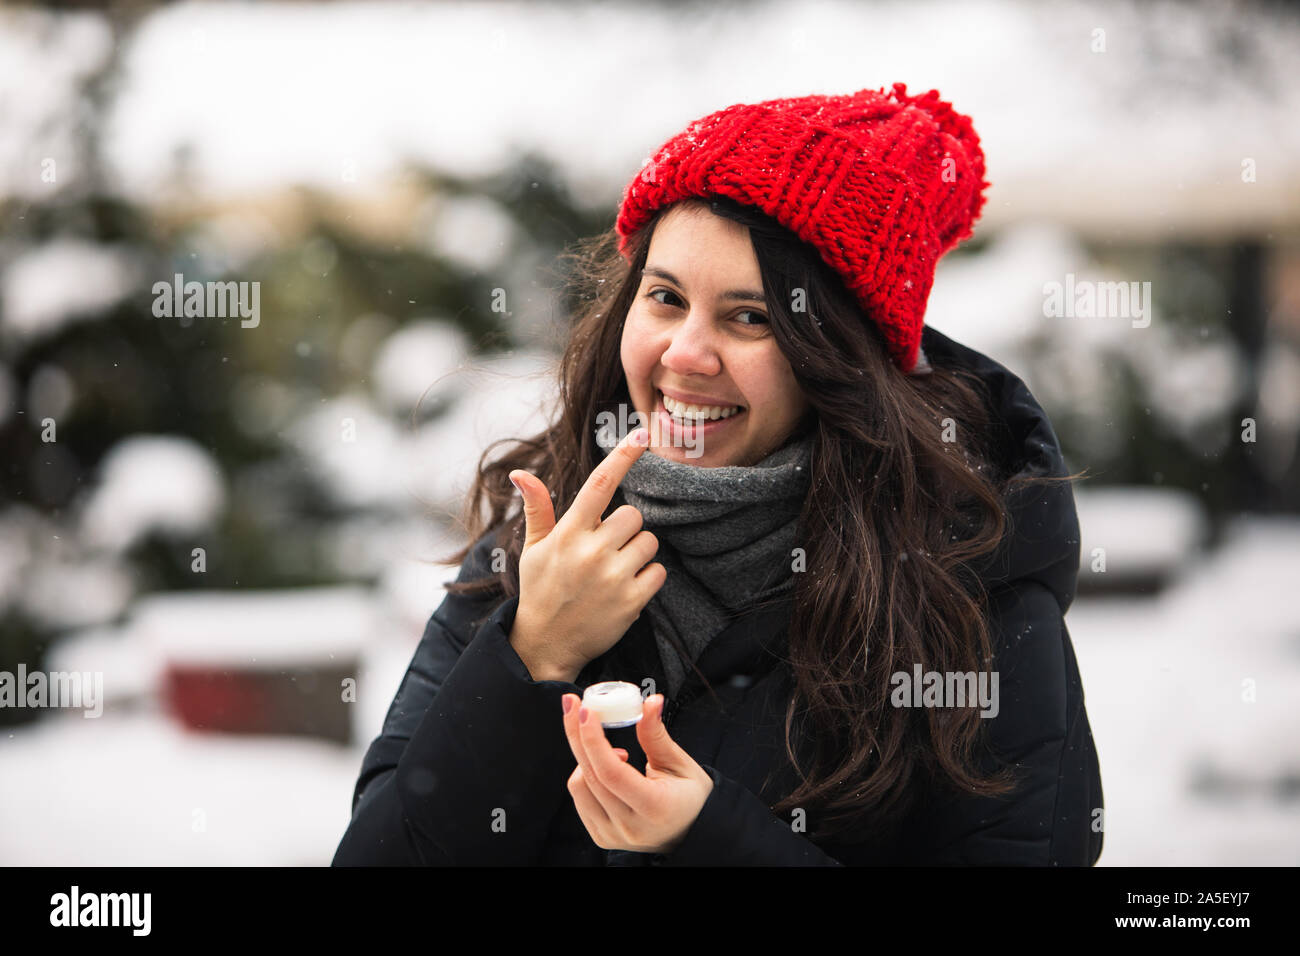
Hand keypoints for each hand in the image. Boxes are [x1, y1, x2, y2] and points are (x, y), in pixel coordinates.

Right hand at [508, 428, 666, 681]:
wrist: (546, 645)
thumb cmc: (541, 590)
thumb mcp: (534, 549)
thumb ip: (538, 509)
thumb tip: (521, 473)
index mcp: (567, 534)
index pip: (599, 485)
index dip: (623, 456)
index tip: (642, 435)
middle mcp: (591, 552)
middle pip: (634, 516)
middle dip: (625, 530)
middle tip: (605, 550)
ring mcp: (612, 577)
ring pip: (649, 542)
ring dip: (638, 553)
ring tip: (614, 571)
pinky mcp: (631, 601)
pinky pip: (658, 572)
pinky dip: (647, 578)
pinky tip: (625, 589)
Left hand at [561, 692, 713, 854]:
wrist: (692, 831)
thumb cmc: (692, 796)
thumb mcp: (680, 763)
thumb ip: (657, 734)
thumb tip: (651, 702)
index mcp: (656, 807)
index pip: (612, 772)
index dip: (593, 739)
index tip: (586, 710)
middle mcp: (630, 827)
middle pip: (590, 776)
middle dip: (577, 735)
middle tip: (572, 705)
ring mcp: (613, 835)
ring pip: (579, 787)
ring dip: (584, 757)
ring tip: (608, 746)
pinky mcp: (602, 837)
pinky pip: (580, 799)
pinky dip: (585, 774)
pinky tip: (604, 765)